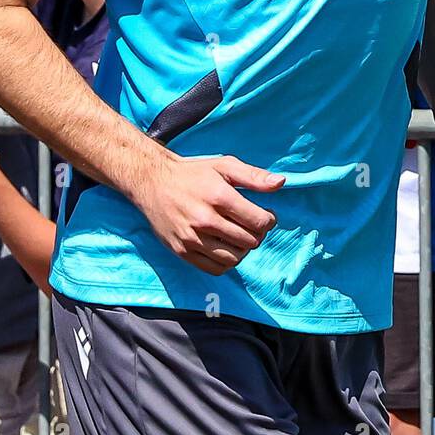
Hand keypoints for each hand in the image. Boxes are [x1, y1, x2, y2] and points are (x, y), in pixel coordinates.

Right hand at [135, 152, 284, 275]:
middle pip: (249, 241)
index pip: (259, 222)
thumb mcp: (224, 166)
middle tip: (252, 225)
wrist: (153, 182)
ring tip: (240, 236)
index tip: (265, 215)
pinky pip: (214, 269)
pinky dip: (226, 262)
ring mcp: (192, 238)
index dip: (269, 220)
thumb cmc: (193, 173)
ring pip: (234, 258)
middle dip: (257, 234)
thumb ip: (254, 176)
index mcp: (219, 196)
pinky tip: (226, 247)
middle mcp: (205, 219)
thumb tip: (281, 182)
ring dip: (243, 250)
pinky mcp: (182, 251)